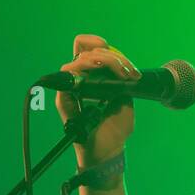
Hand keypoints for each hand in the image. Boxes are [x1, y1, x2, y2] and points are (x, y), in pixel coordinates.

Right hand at [54, 34, 137, 164]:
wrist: (109, 150)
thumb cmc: (116, 127)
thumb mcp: (125, 99)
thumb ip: (121, 80)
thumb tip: (120, 65)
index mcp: (93, 77)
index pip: (89, 48)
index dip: (102, 45)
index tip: (123, 61)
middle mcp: (80, 79)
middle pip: (87, 50)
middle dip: (114, 56)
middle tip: (130, 73)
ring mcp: (71, 88)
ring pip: (80, 58)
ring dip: (106, 61)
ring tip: (124, 75)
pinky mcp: (65, 98)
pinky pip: (67, 75)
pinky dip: (86, 70)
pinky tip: (104, 80)